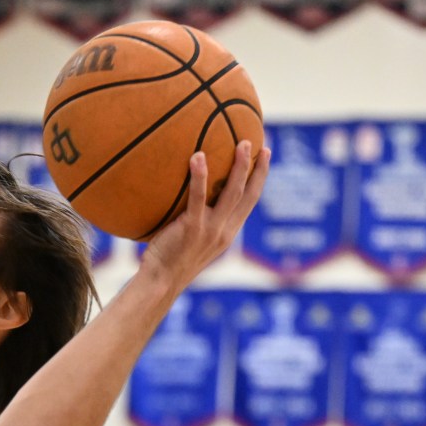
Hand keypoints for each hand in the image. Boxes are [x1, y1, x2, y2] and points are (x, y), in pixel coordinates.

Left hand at [138, 141, 268, 291]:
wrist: (160, 283)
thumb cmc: (169, 259)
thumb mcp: (191, 239)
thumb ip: (197, 218)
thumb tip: (188, 192)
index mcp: (228, 233)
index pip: (250, 202)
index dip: (260, 178)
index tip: (266, 156)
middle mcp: (225, 231)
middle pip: (248, 195)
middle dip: (258, 168)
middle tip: (260, 143)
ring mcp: (211, 230)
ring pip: (232, 193)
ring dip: (239, 167)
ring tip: (241, 143)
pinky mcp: (193, 229)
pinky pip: (198, 198)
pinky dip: (200, 176)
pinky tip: (198, 156)